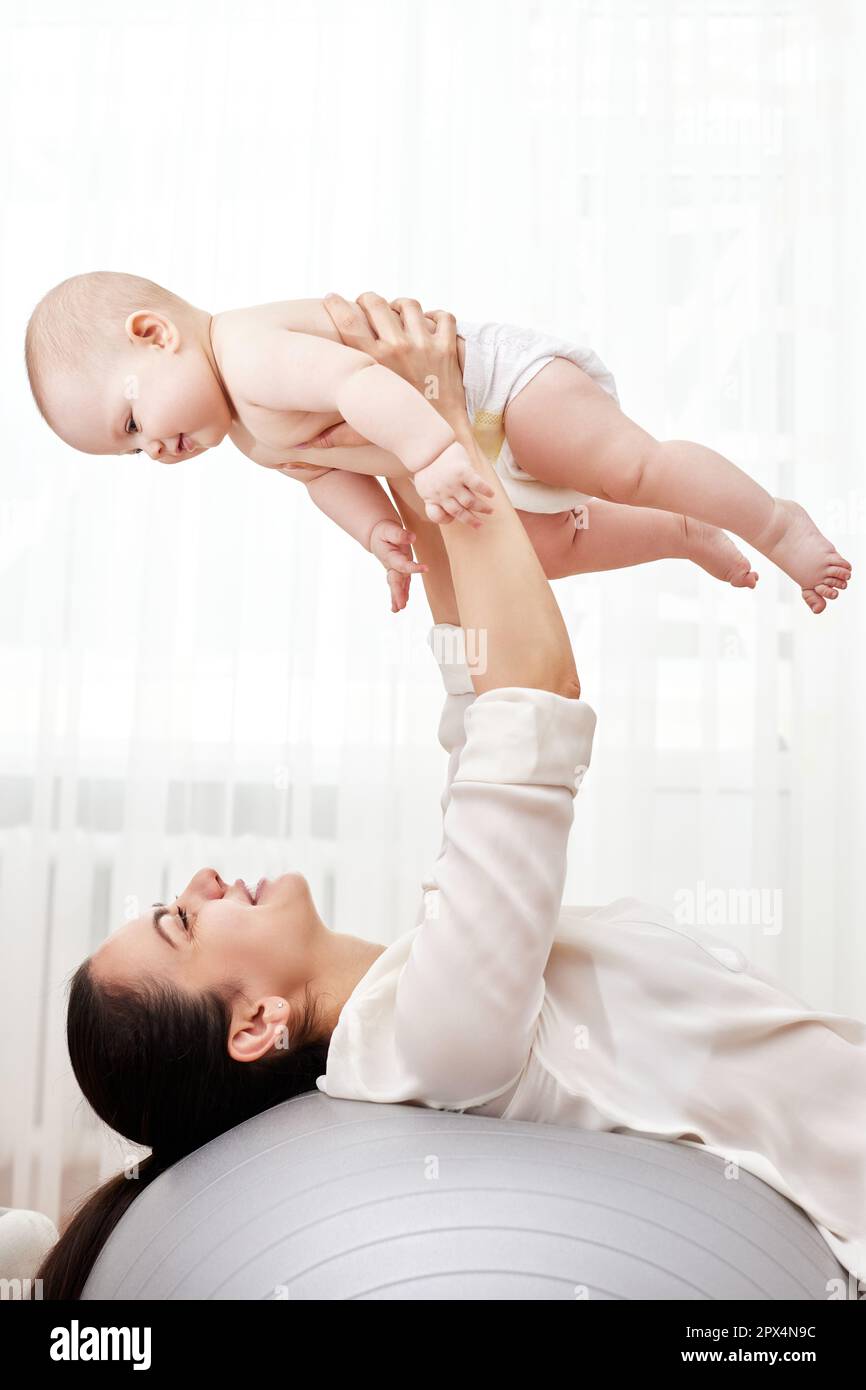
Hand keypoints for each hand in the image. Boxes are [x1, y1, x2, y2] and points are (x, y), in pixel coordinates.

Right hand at [321, 292, 470, 433]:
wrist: (442, 442)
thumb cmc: (403, 436)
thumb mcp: (368, 430)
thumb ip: (338, 433)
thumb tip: (307, 445)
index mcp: (374, 363)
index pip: (346, 319)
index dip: (335, 304)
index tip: (330, 300)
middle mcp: (397, 348)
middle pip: (375, 303)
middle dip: (367, 300)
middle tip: (366, 305)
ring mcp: (425, 345)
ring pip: (409, 305)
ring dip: (400, 305)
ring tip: (396, 313)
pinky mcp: (448, 348)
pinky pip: (443, 317)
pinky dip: (437, 316)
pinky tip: (429, 323)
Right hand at [368, 517, 428, 612]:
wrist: (377, 536)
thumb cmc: (384, 532)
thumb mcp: (389, 529)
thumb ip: (400, 534)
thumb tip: (412, 538)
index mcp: (390, 556)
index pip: (402, 564)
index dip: (413, 567)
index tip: (426, 568)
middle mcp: (392, 565)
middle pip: (395, 581)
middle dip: (397, 593)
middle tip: (400, 606)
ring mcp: (394, 570)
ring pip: (396, 585)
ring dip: (398, 597)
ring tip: (398, 609)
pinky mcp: (398, 571)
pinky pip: (400, 584)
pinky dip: (401, 594)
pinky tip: (402, 604)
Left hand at [412, 440, 495, 526]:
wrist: (429, 444)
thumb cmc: (428, 464)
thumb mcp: (423, 483)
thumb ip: (432, 495)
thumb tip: (444, 506)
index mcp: (431, 497)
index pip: (437, 515)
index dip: (445, 519)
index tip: (453, 518)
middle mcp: (442, 493)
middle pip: (458, 512)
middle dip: (471, 520)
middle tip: (481, 525)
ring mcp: (452, 483)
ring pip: (470, 502)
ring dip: (482, 508)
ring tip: (490, 510)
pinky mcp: (463, 472)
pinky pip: (477, 485)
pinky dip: (485, 491)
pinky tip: (491, 494)